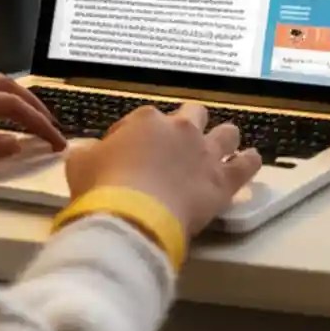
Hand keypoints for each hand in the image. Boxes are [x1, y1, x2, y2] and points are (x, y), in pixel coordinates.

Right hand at [64, 103, 262, 234]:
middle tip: (180, 144)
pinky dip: (249, 162)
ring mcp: (206, 152)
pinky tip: (250, 161)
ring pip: (227, 133)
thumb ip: (88, 154)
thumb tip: (87, 153)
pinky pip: (247, 163)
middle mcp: (181, 128)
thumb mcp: (80, 164)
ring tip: (222, 148)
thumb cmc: (102, 188)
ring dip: (224, 139)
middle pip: (193, 115)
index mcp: (145, 120)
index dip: (138, 136)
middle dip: (188, 126)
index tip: (133, 154)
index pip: (143, 121)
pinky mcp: (224, 179)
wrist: (133, 215)